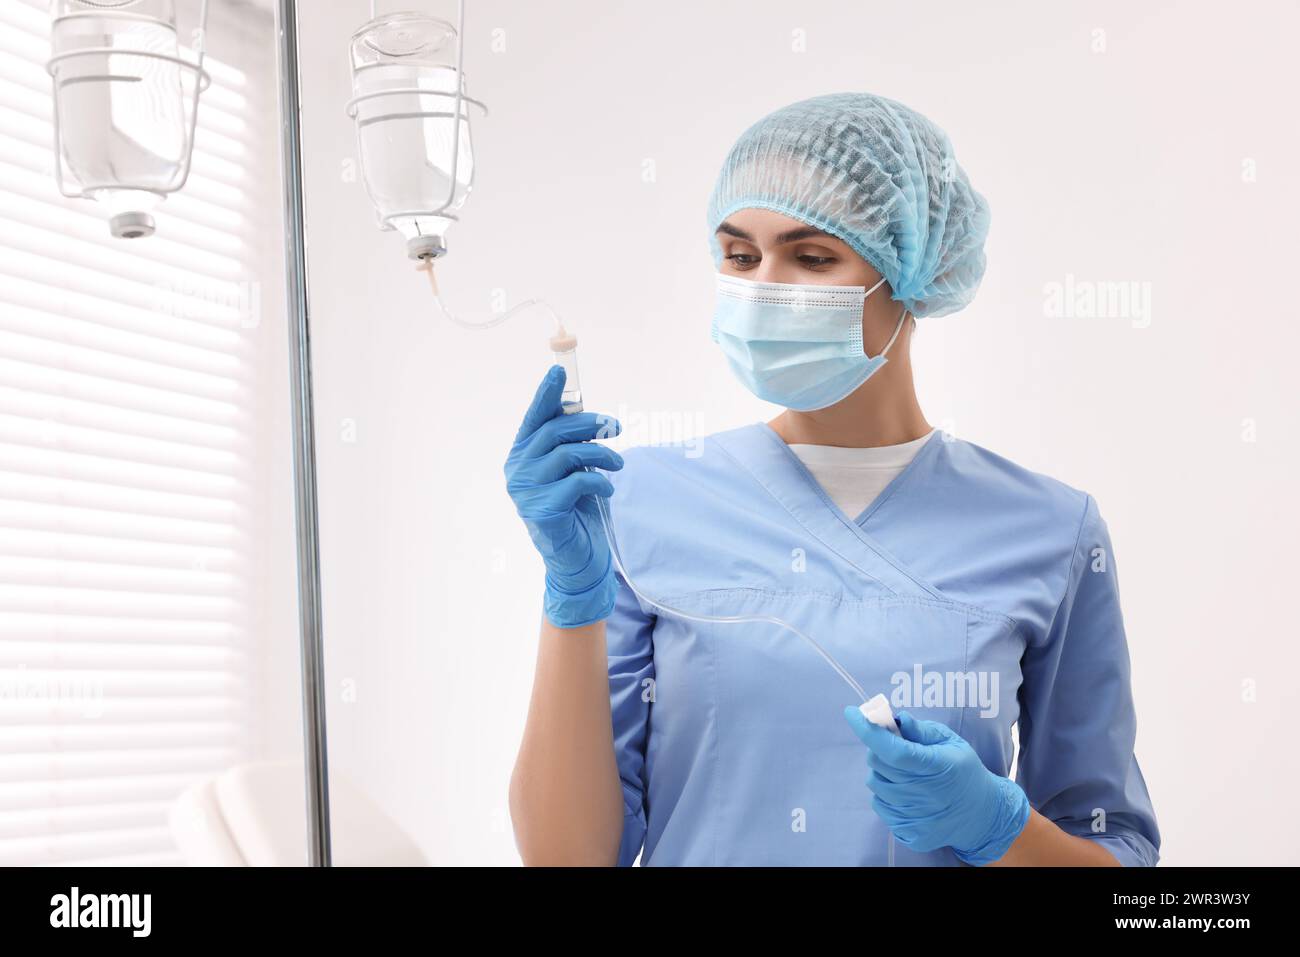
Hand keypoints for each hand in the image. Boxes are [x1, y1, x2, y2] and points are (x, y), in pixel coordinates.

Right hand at [506, 365, 622, 627]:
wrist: (577, 559)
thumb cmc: (576, 510)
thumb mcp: (571, 470)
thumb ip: (568, 442)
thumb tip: (576, 404)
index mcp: (521, 455)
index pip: (533, 417)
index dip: (546, 394)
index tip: (558, 371)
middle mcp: (517, 470)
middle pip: (555, 430)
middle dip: (591, 424)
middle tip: (617, 427)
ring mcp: (525, 491)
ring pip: (568, 453)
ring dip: (602, 454)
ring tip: (618, 464)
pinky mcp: (542, 510)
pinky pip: (577, 481)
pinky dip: (599, 482)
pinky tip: (607, 491)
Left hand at [843, 706, 1029, 865]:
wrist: (982, 815)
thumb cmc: (963, 770)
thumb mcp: (950, 742)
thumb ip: (921, 730)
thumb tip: (896, 718)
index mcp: (935, 766)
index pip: (892, 749)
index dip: (868, 730)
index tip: (851, 712)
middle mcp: (923, 794)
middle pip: (876, 763)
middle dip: (879, 748)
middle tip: (895, 747)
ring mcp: (915, 818)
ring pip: (875, 783)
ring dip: (883, 772)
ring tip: (906, 773)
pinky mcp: (909, 833)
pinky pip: (880, 806)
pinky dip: (887, 794)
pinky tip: (908, 793)